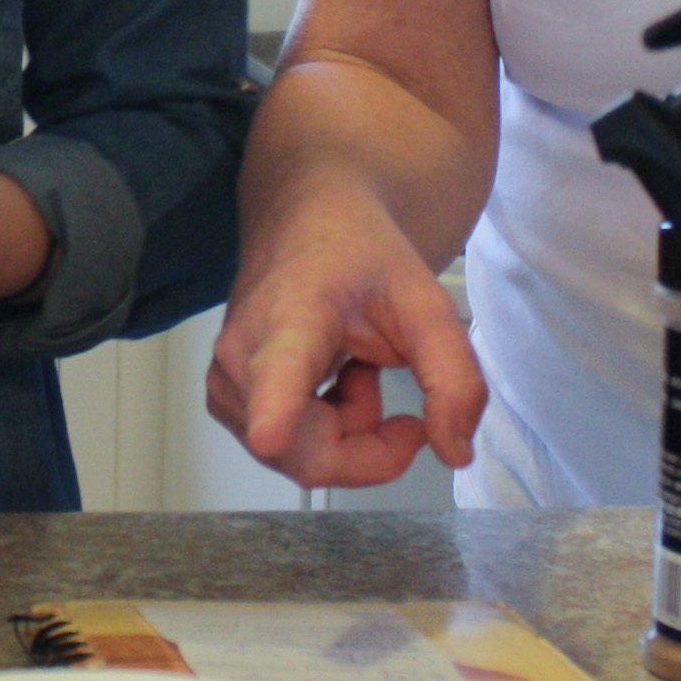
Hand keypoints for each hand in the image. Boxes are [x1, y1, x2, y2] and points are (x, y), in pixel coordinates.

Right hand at [207, 198, 484, 489]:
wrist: (307, 221)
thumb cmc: (360, 255)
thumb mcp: (428, 304)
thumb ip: (454, 379)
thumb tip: (454, 453)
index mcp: (291, 315)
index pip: (277, 372)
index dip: (275, 412)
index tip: (270, 435)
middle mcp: (242, 354)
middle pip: (306, 454)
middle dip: (372, 447)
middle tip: (400, 403)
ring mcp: (226, 382)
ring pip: (301, 459)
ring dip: (352, 436)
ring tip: (361, 373)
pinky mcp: (226, 399)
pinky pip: (288, 451)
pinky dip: (328, 432)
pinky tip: (337, 383)